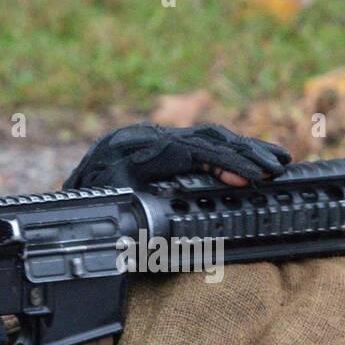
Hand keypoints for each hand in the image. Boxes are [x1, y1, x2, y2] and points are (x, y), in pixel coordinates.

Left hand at [64, 123, 291, 189]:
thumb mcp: (110, 207)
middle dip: (246, 152)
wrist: (65, 198)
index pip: (192, 151)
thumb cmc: (88, 207)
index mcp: (137, 150)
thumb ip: (143, 200)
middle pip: (207, 138)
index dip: (225, 162)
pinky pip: (201, 144)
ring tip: (279, 160)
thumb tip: (183, 198)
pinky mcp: (160, 146)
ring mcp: (155, 139)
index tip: (252, 179)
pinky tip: (251, 159)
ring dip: (245, 149)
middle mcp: (149, 137)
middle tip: (279, 168)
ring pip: (208, 137)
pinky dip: (229, 152)